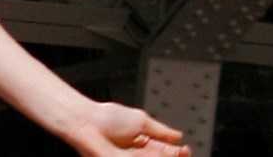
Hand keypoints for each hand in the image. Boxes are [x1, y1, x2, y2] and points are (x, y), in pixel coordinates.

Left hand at [65, 101, 189, 156]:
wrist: (87, 124)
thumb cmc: (108, 118)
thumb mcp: (141, 121)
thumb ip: (162, 131)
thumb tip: (179, 135)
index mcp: (146, 141)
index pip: (169, 151)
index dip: (180, 152)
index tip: (185, 150)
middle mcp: (141, 154)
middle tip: (180, 153)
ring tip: (166, 153)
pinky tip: (153, 155)